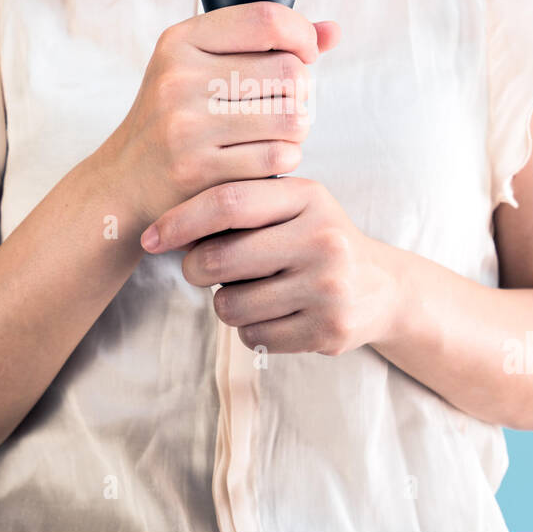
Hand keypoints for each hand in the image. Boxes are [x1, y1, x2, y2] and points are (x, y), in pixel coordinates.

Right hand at [100, 3, 340, 224]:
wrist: (124, 182)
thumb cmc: (174, 119)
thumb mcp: (203, 67)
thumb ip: (267, 44)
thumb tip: (333, 31)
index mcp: (180, 41)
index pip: (267, 19)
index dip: (301, 36)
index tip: (304, 55)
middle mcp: (179, 78)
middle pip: (290, 72)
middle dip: (300, 92)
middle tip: (282, 105)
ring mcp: (186, 126)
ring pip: (292, 118)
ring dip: (296, 130)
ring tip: (274, 134)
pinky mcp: (199, 170)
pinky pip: (279, 159)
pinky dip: (284, 160)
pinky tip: (263, 161)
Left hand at [139, 177, 402, 355]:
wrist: (382, 287)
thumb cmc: (316, 238)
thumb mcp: (292, 205)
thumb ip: (240, 204)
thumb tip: (164, 227)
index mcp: (309, 196)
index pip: (228, 201)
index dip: (179, 220)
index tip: (150, 237)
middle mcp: (323, 239)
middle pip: (220, 258)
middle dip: (194, 268)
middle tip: (199, 269)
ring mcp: (328, 288)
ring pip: (231, 304)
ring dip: (226, 302)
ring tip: (251, 291)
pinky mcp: (328, 331)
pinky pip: (254, 335)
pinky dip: (251, 328)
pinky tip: (275, 313)